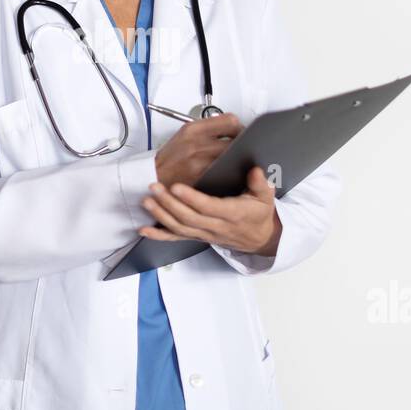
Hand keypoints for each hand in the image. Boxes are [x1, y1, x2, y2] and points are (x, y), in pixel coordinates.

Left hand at [139, 164, 281, 256]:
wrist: (259, 238)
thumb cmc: (259, 214)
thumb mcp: (266, 197)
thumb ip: (260, 183)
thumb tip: (255, 170)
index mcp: (233, 214)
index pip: (209, 207)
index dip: (192, 198)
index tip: (177, 186)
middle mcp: (216, 226)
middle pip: (189, 217)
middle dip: (169, 203)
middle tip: (154, 187)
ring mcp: (205, 233)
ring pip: (179, 227)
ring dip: (161, 215)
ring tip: (146, 201)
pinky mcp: (197, 236)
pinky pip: (176, 238)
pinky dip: (159, 234)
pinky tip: (144, 228)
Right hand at [152, 112, 243, 186]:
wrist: (153, 175)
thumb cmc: (170, 157)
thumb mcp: (184, 134)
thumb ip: (207, 128)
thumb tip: (231, 126)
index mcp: (193, 129)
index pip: (230, 121)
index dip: (240, 127)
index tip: (240, 132)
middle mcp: (197, 144)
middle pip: (236, 140)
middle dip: (242, 144)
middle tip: (243, 148)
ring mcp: (201, 163)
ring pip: (233, 158)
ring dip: (238, 159)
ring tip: (236, 159)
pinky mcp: (203, 179)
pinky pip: (225, 173)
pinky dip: (230, 172)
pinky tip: (229, 172)